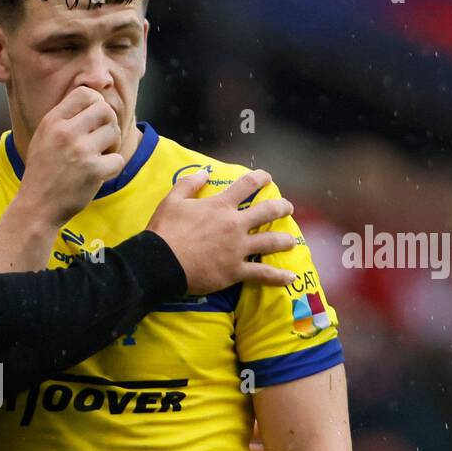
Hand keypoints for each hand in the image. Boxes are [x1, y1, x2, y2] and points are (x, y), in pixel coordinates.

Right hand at [13, 86, 125, 225]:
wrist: (36, 206)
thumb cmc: (43, 172)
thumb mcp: (43, 137)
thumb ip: (64, 119)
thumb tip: (95, 100)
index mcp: (52, 121)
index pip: (85, 93)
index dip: (96, 103)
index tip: (94, 120)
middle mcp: (66, 132)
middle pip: (104, 109)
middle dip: (109, 123)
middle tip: (102, 139)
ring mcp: (80, 151)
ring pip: (114, 131)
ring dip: (112, 144)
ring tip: (101, 155)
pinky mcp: (93, 171)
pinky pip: (118, 159)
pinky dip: (112, 167)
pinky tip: (100, 172)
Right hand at [147, 168, 297, 295]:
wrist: (160, 262)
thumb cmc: (164, 231)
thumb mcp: (171, 201)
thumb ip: (188, 184)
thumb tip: (204, 172)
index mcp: (220, 206)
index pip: (247, 185)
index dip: (260, 179)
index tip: (267, 178)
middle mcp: (235, 225)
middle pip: (267, 211)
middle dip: (281, 208)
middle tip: (287, 208)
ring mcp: (238, 249)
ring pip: (271, 242)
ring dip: (284, 240)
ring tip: (291, 241)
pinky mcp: (236, 270)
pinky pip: (262, 273)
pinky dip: (278, 277)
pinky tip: (290, 278)